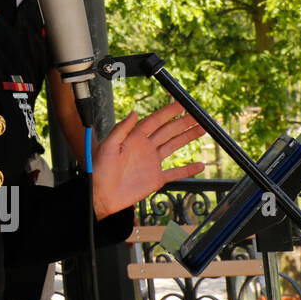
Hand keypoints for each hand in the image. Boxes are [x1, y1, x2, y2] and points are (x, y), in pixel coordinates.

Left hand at [91, 102, 205, 218]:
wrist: (100, 195)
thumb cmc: (98, 170)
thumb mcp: (107, 146)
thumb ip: (121, 129)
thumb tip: (134, 112)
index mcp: (133, 139)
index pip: (154, 122)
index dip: (167, 113)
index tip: (180, 104)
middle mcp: (145, 148)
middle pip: (167, 132)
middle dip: (182, 123)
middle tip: (198, 115)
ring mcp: (152, 163)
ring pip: (173, 147)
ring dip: (187, 138)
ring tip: (202, 129)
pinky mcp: (156, 179)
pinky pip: (175, 173)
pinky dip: (188, 170)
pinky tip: (200, 165)